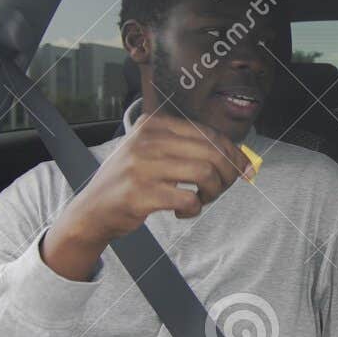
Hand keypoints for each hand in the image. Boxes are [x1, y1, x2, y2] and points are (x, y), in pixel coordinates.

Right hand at [43, 114, 250, 279]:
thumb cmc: (132, 182)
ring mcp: (142, 166)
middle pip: (211, 152)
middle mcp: (147, 140)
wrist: (92, 210)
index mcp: (154, 124)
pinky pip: (188, 200)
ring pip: (204, 173)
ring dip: (212, 192)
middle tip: (222, 189)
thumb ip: (190, 150)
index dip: (233, 152)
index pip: (208, 133)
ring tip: (201, 200)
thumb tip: (242, 160)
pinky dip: (194, 209)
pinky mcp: (141, 194)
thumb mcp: (153, 153)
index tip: (245, 169)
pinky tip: (182, 212)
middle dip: (227, 174)